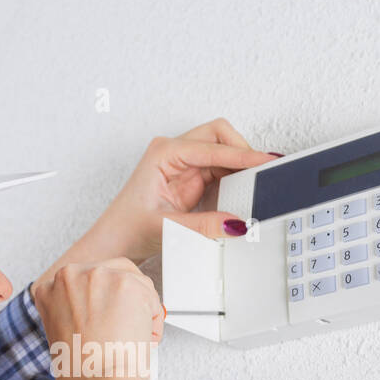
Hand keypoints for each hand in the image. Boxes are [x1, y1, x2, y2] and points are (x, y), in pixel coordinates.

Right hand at [30, 258, 164, 379]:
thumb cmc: (80, 372)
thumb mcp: (60, 334)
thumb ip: (73, 310)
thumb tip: (99, 307)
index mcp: (49, 288)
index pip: (84, 280)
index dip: (100, 300)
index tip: (104, 317)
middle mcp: (70, 276)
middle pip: (111, 273)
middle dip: (123, 301)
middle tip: (123, 329)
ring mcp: (98, 276)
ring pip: (133, 283)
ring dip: (138, 310)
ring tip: (129, 338)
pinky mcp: (126, 284)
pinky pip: (150, 296)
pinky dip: (151, 319)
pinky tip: (140, 337)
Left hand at [31, 118, 280, 296]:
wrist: (115, 243)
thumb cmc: (128, 229)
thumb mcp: (168, 228)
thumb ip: (204, 226)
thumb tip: (236, 223)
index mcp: (164, 154)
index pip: (212, 146)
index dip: (241, 153)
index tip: (264, 160)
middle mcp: (174, 152)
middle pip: (220, 136)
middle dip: (242, 150)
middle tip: (262, 171)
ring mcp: (184, 164)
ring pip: (223, 151)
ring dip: (240, 165)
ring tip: (257, 183)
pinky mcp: (192, 178)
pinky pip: (221, 169)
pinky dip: (235, 178)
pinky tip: (243, 191)